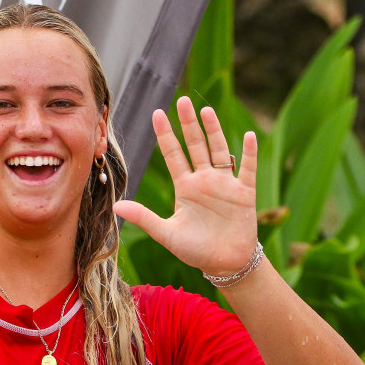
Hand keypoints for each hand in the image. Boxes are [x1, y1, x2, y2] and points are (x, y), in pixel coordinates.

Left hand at [114, 96, 258, 276]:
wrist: (224, 264)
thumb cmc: (195, 249)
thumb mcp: (166, 234)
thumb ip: (144, 217)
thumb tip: (116, 205)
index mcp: (185, 187)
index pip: (173, 154)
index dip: (166, 135)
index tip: (156, 113)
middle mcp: (204, 180)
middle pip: (196, 146)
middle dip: (189, 124)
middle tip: (183, 100)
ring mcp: (225, 185)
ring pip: (219, 151)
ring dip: (214, 132)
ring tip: (207, 111)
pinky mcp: (244, 194)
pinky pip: (247, 170)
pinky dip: (248, 154)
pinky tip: (247, 137)